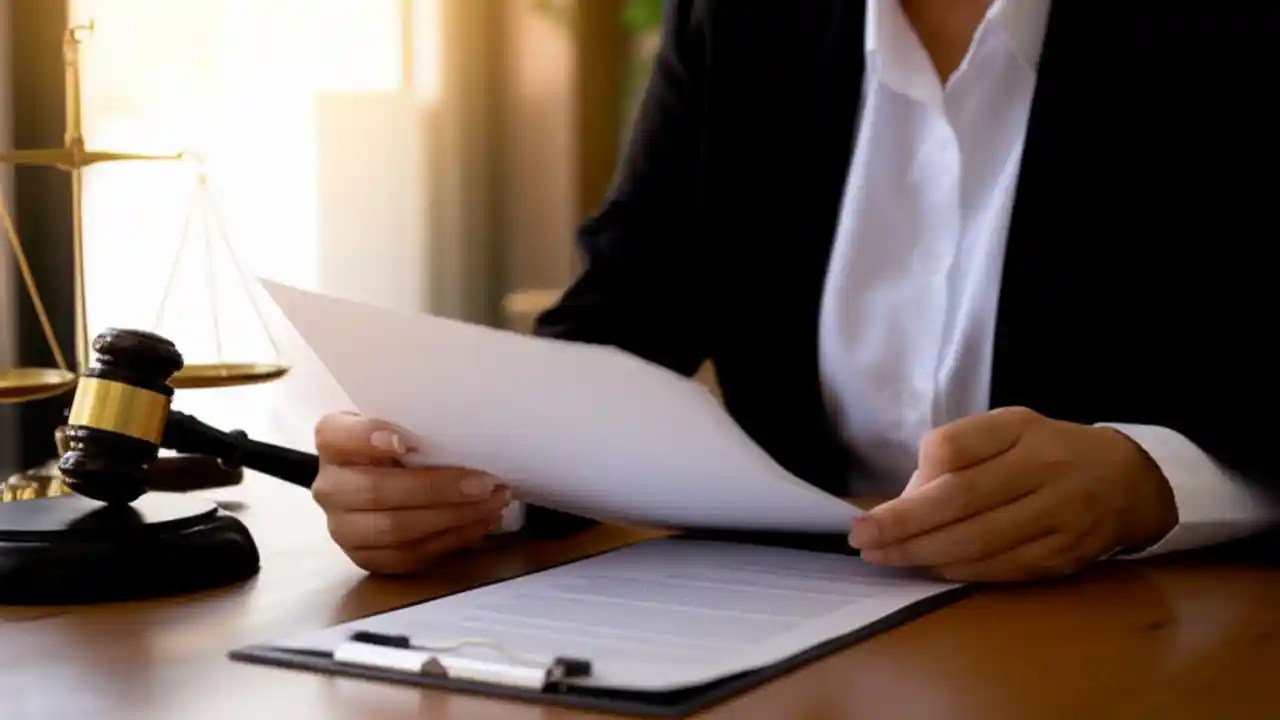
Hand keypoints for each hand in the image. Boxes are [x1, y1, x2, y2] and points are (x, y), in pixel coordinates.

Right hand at [312, 412, 511, 574]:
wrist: (379, 480)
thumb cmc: (399, 444)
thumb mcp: (400, 423)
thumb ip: (416, 425)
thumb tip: (465, 435)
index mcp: (333, 443)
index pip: (338, 437)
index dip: (368, 439)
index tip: (408, 443)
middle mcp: (330, 488)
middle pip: (378, 491)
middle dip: (439, 489)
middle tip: (485, 484)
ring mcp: (344, 529)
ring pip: (397, 530)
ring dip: (454, 518)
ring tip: (493, 504)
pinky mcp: (366, 559)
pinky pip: (410, 555)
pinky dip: (452, 539)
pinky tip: (480, 523)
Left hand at [847, 407, 1177, 581]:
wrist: (1128, 480)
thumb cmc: (1047, 451)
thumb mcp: (1006, 430)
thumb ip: (957, 452)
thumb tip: (906, 498)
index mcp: (1020, 429)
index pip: (953, 448)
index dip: (911, 478)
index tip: (875, 506)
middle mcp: (1043, 468)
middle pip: (960, 500)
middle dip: (903, 525)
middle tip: (862, 539)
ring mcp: (1059, 514)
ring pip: (979, 540)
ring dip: (923, 554)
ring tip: (884, 557)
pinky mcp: (1066, 554)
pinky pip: (1003, 567)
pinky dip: (960, 571)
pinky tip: (930, 570)